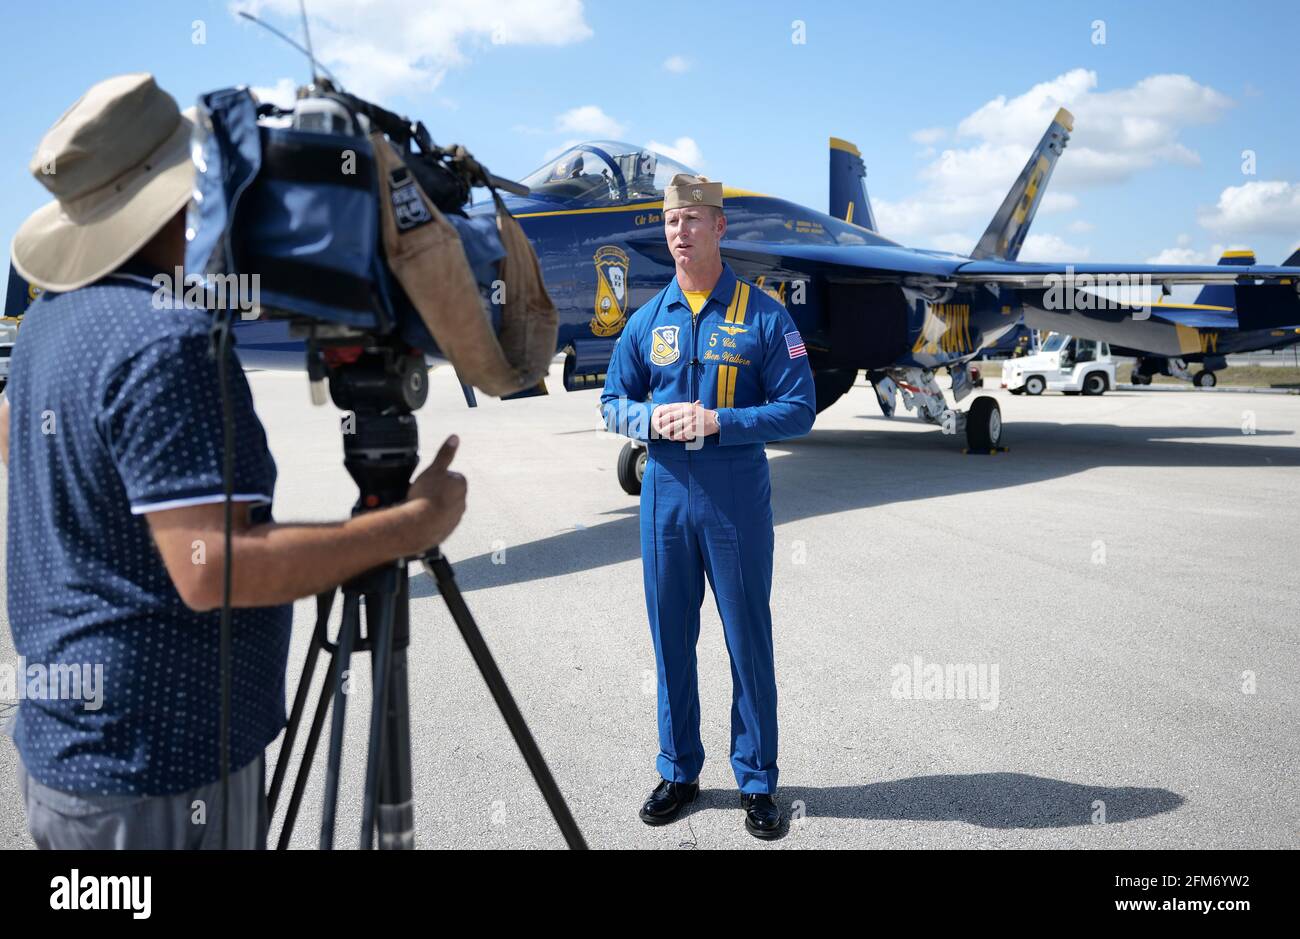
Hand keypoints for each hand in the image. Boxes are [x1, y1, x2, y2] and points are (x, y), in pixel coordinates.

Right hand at [401, 435, 467, 553]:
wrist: (419, 525)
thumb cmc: (426, 495)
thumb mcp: (434, 469)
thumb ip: (445, 454)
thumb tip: (455, 437)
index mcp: (461, 485)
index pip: (450, 476)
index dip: (436, 478)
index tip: (427, 482)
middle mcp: (462, 502)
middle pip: (446, 492)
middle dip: (435, 493)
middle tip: (421, 494)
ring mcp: (455, 518)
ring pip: (442, 508)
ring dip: (433, 507)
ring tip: (419, 507)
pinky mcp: (447, 530)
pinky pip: (438, 522)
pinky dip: (431, 520)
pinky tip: (421, 519)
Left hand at [652, 401, 717, 440]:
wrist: (714, 420)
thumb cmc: (702, 414)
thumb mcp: (692, 407)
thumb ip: (681, 408)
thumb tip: (667, 410)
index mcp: (686, 406)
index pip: (670, 408)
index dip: (662, 412)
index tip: (656, 415)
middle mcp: (687, 412)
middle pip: (670, 418)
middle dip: (662, 423)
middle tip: (657, 426)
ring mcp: (690, 421)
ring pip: (674, 427)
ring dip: (668, 431)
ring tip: (664, 434)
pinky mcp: (693, 429)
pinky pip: (681, 434)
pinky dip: (676, 437)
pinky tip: (673, 438)